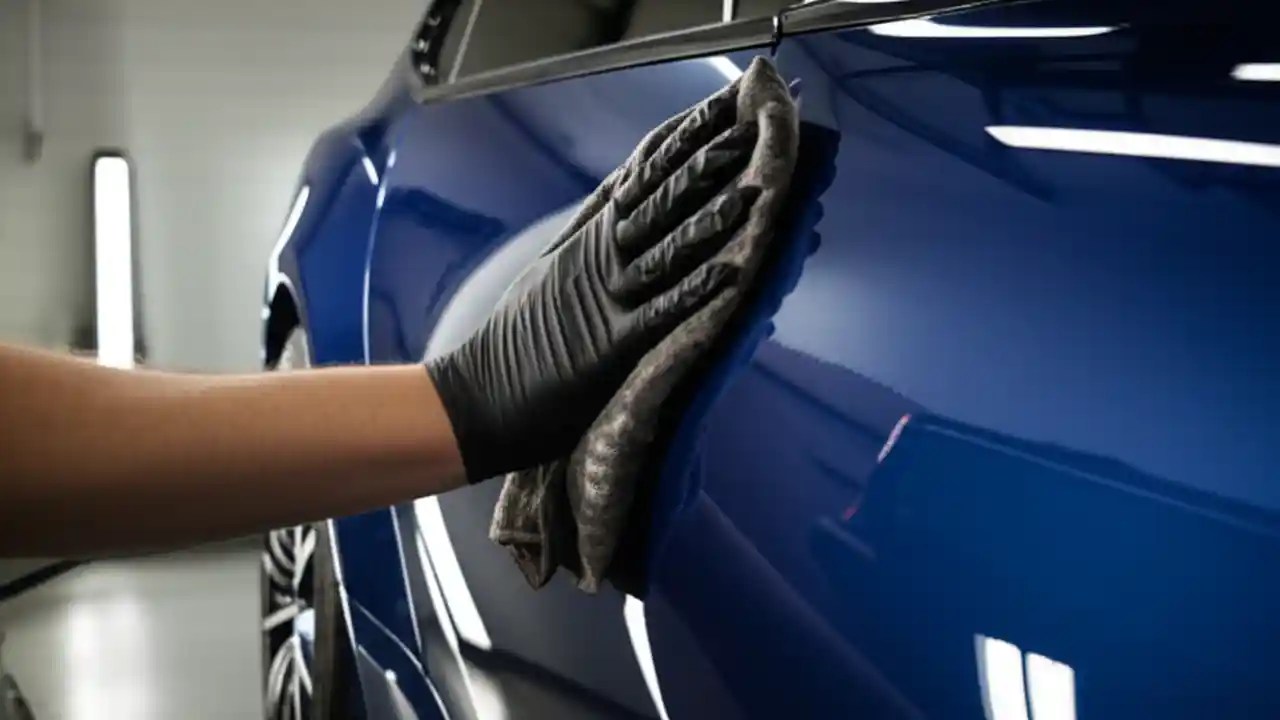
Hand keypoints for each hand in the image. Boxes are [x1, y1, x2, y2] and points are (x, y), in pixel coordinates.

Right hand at [428, 122, 760, 480]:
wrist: (481, 395)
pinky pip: (662, 314)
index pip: (643, 175)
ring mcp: (608, 300)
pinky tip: (730, 273)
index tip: (721, 106)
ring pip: (665, 251)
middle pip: (659, 202)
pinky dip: (695, 292)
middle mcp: (601, 260)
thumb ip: (591, 220)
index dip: (682, 139)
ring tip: (752, 192)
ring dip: (710, 221)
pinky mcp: (612, 347)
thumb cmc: (522, 334)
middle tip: (750, 130)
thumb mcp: (553, 262)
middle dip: (705, 165)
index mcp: (590, 239)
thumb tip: (626, 177)